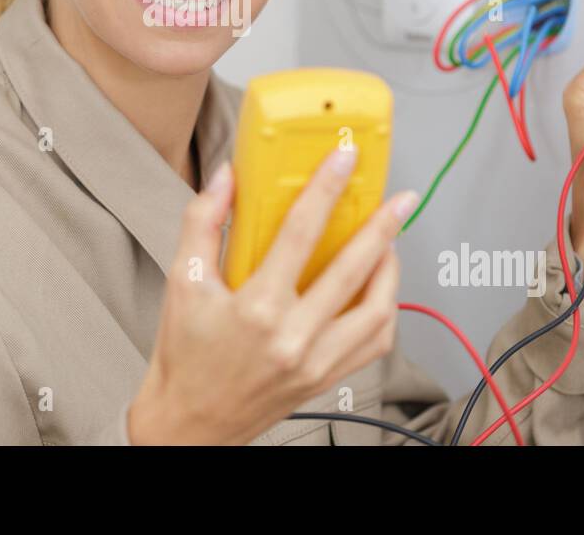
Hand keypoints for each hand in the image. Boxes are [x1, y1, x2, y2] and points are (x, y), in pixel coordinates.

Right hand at [127, 149, 417, 444]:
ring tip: (389, 243)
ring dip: (390, 271)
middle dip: (383, 227)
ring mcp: (314, 362)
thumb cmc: (184, 354)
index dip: (326, 189)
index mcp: (255, 309)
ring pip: (377, 312)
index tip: (344, 159)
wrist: (189, 423)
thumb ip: (203, 221)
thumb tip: (227, 176)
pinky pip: (373, 344)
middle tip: (401, 199)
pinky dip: (384, 311)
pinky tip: (377, 288)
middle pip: (354, 271)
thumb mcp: (182, 280)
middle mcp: (292, 338)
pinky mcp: (325, 378)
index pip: (300, 233)